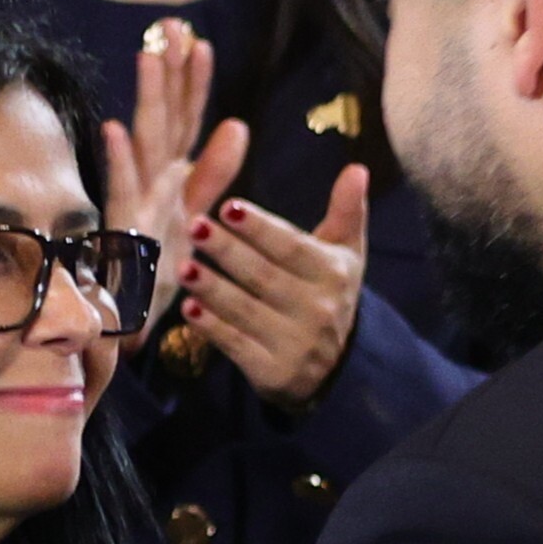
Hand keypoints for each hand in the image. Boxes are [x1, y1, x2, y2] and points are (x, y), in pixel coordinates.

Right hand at [101, 20, 249, 343]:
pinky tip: (113, 129)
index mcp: (173, 174)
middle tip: (169, 25)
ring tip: (149, 56)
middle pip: (165, 117)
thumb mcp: (198, 211)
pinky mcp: (124, 226)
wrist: (130, 315)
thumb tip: (237, 124)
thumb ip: (214, 170)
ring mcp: (137, 199)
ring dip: (146, 98)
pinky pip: (121, 189)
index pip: (187, 118)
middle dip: (167, 70)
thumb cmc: (161, 263)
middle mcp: (153, 179)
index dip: (194, 81)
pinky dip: (117, 160)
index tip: (201, 40)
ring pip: (144, 141)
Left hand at [175, 165, 371, 409]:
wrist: (336, 369)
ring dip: (213, 288)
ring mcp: (295, 345)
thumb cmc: (329, 294)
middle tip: (193, 226)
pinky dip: (211, 328)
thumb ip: (347, 211)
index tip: (229, 207)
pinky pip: (236, 346)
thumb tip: (358, 169)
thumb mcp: (345, 255)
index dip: (260, 228)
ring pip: (246, 310)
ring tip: (184, 266)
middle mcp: (318, 310)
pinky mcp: (273, 373)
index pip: (292, 247)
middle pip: (264, 275)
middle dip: (227, 250)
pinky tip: (188, 309)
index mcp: (334, 274)